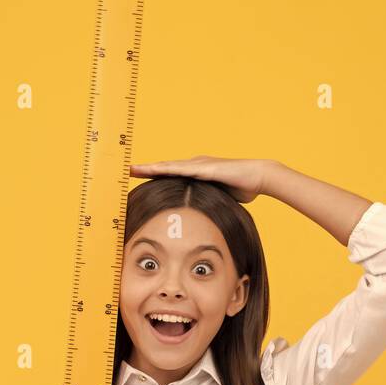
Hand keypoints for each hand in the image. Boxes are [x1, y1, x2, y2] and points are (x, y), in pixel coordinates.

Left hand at [129, 155, 273, 203]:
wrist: (258, 176)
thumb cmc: (242, 188)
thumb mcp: (219, 198)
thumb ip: (208, 204)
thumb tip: (203, 219)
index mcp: (196, 172)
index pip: (170, 175)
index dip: (154, 176)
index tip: (138, 179)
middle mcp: (194, 165)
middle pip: (165, 168)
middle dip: (146, 170)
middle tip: (127, 171)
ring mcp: (198, 164)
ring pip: (168, 166)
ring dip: (150, 167)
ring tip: (133, 169)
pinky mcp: (203, 167)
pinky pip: (180, 169)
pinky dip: (165, 168)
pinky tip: (152, 168)